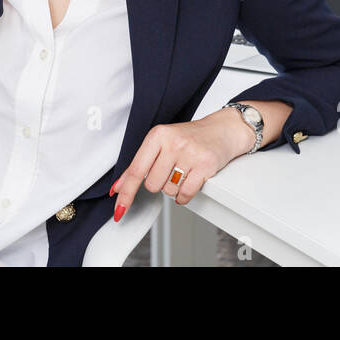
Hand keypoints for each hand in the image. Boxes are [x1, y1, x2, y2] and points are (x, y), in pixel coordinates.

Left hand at [108, 109, 253, 216]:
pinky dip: (184, 195)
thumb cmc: (189, 137)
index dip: (126, 193)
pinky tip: (189, 182)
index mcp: (157, 135)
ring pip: (169, 190)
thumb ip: (138, 165)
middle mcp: (173, 143)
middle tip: (171, 170)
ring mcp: (190, 153)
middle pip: (152, 184)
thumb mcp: (160, 143)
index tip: (119, 208)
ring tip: (184, 171)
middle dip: (160, 183)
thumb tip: (118, 187)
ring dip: (174, 188)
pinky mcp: (205, 165)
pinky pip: (185, 194)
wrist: (221, 130)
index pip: (136, 170)